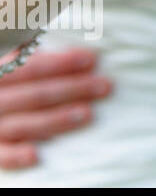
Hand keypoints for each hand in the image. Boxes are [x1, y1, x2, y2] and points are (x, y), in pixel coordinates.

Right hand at [0, 49, 110, 168]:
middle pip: (34, 95)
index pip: (29, 67)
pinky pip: (1, 155)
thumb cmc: (12, 80)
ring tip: (88, 114)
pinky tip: (36, 155)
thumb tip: (73, 39)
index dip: (60, 63)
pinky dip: (15, 156)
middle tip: (106, 86)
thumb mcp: (17, 63)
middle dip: (72, 89)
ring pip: (22, 124)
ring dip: (55, 119)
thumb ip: (34, 53)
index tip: (92, 59)